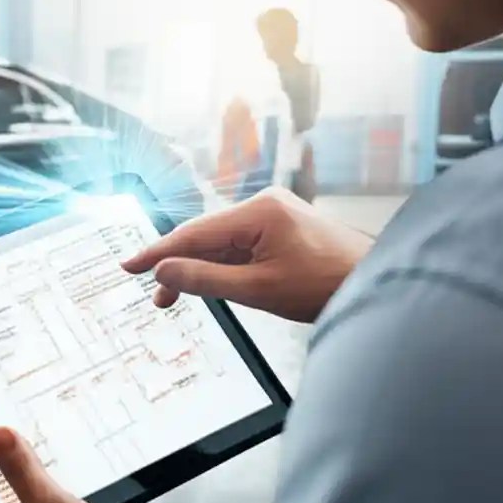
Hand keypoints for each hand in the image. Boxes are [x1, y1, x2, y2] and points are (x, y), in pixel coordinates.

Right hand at [122, 188, 372, 322]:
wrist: (374, 283)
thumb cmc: (327, 285)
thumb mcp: (260, 290)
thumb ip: (207, 280)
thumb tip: (166, 271)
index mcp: (259, 212)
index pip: (194, 233)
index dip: (158, 252)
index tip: (128, 265)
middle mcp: (264, 205)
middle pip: (205, 236)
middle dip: (177, 266)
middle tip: (157, 297)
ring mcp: (273, 215)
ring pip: (220, 243)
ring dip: (199, 269)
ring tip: (176, 296)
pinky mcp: (281, 229)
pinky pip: (239, 246)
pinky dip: (221, 266)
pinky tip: (209, 283)